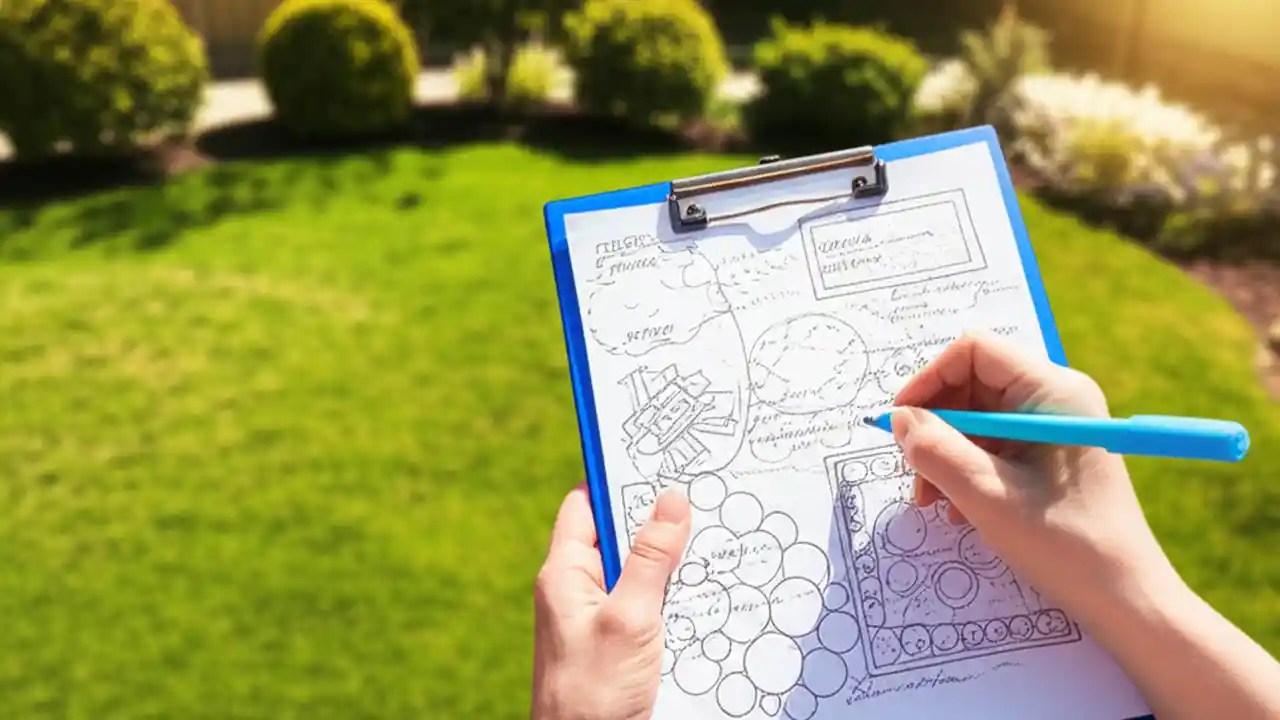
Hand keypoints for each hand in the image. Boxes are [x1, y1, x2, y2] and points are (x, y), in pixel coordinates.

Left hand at [532, 484, 690, 719]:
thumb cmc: (592, 696)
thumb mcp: (628, 618)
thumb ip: (649, 559)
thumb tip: (671, 500)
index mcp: (564, 573)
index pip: (585, 505)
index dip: (618, 481)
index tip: (659, 463)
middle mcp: (579, 590)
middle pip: (621, 537)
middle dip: (660, 525)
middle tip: (704, 507)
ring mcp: (600, 618)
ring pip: (642, 573)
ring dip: (674, 568)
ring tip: (715, 552)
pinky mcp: (620, 644)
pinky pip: (651, 607)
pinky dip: (676, 601)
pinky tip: (707, 599)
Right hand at [890, 332, 1279, 719]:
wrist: (1125, 599)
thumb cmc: (1066, 545)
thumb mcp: (987, 496)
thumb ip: (936, 451)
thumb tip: (899, 419)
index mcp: (1053, 391)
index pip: (973, 351)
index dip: (929, 380)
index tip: (900, 422)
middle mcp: (1055, 398)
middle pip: (970, 384)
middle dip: (934, 426)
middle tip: (914, 472)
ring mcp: (1052, 427)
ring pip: (975, 418)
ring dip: (944, 454)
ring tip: (935, 501)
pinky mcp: (1048, 455)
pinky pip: (991, 444)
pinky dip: (964, 470)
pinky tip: (960, 508)